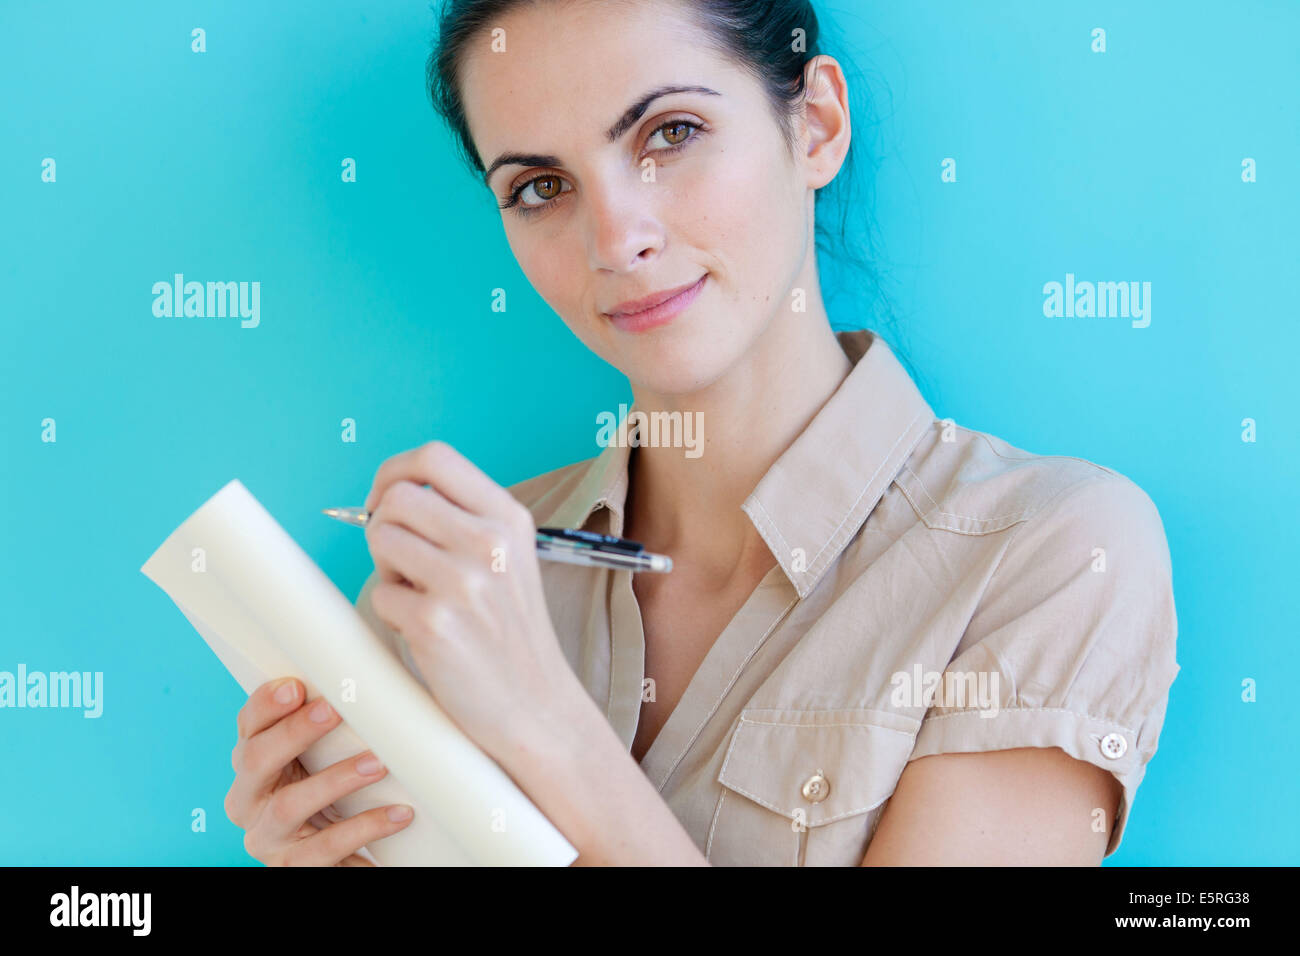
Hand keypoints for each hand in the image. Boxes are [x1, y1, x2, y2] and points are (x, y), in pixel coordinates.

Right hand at [224, 677, 414, 865]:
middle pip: (255, 760)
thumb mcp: (319, 756)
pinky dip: (366, 827)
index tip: (295, 685)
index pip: (247, 726)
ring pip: (289, 805)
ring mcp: (266, 838)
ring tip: (378, 764)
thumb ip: (325, 724)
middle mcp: (246, 800)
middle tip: (333, 710)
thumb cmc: (331, 792)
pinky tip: (399, 813)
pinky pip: (328, 848)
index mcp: (249, 763)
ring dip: (336, 779)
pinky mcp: (293, 867)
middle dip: (294, 732)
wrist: (334, 856)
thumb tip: (363, 675)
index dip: (265, 704)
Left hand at [362, 440, 586, 770]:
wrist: (535, 705)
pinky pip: (381, 595)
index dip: (395, 472)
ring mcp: (463, 582)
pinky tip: (425, 632)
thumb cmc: (510, 631)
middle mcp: (490, 542)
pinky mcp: (435, 623)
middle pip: (398, 498)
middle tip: (402, 563)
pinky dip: (392, 613)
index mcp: (508, 517)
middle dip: (385, 528)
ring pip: (381, 540)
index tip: (386, 499)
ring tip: (419, 597)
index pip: (435, 457)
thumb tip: (393, 495)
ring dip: (387, 570)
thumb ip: (464, 519)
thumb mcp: (509, 557)